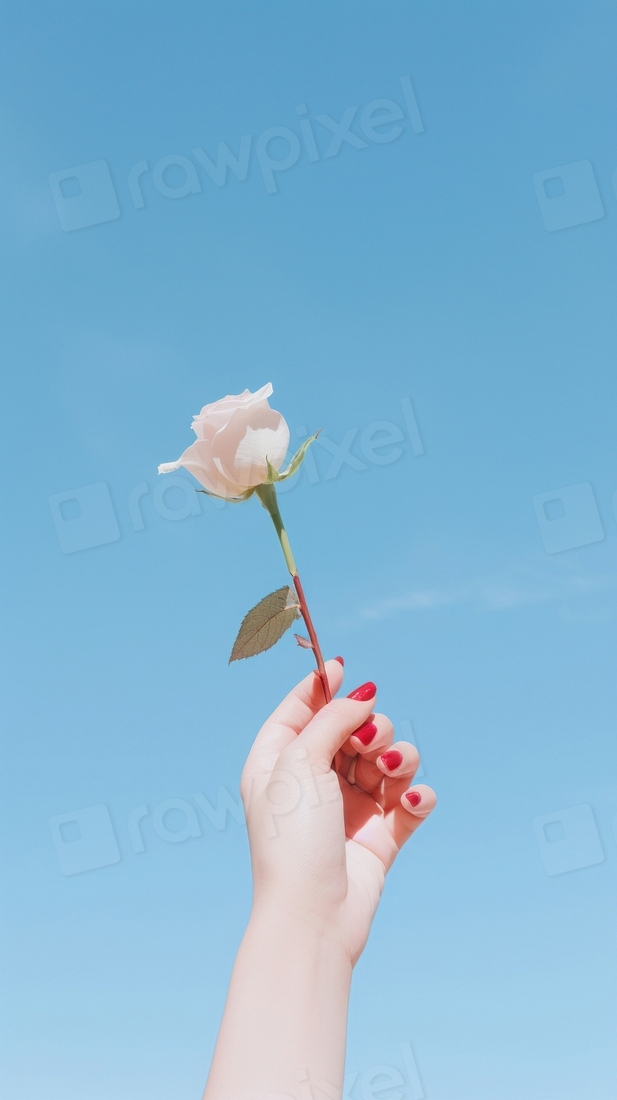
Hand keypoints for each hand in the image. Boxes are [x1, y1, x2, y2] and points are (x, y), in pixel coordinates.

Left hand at [240, 659, 436, 964]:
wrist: (314, 916)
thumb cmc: (293, 837)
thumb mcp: (300, 762)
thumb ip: (331, 718)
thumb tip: (361, 694)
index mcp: (277, 763)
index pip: (298, 711)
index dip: (320, 688)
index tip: (343, 667)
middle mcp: (312, 782)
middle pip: (352, 730)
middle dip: (369, 727)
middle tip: (366, 744)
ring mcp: (348, 809)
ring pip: (387, 761)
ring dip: (398, 758)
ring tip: (391, 773)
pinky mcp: (380, 836)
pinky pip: (410, 803)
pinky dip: (416, 798)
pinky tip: (410, 805)